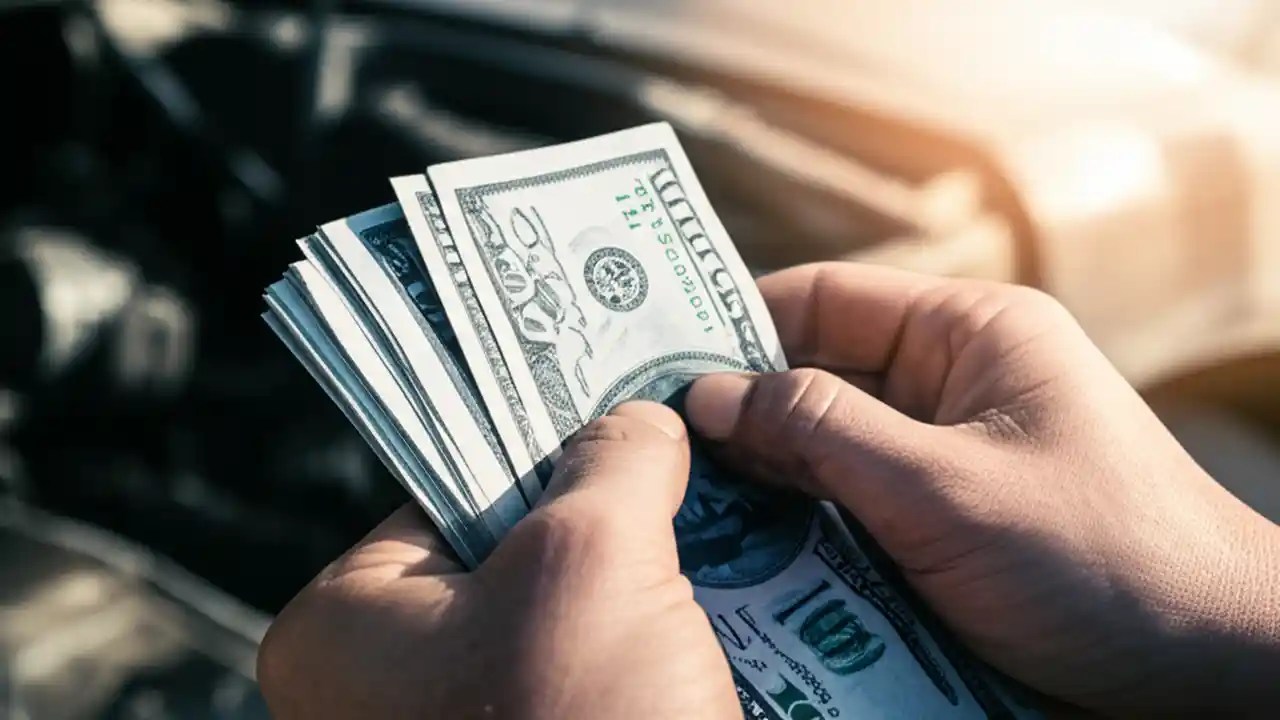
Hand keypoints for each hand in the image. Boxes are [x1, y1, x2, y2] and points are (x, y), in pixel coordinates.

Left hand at [257, 402, 737, 718]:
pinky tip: (725, 617)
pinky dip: (656, 647)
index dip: (544, 440)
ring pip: (568, 616)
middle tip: (688, 464)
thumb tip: (640, 424)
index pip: (447, 485)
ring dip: (646, 583)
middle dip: (609, 517)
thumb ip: (610, 462)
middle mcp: (385, 684)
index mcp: (344, 623)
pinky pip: (597, 680)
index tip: (623, 401)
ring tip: (725, 534)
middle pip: (516, 549)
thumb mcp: (593, 561)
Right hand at [685, 262, 1279, 715]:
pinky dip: (804, 519)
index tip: (650, 359)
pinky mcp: (948, 516)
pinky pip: (857, 500)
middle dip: (739, 410)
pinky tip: (744, 545)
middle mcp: (956, 378)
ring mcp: (951, 450)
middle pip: (818, 373)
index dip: (734, 322)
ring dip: (766, 473)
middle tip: (649, 446)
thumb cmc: (1100, 558)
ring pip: (830, 444)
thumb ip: (819, 432)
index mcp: (969, 331)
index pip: (824, 298)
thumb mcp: (942, 488)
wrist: (1209, 662)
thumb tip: (706, 395)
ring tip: (678, 498)